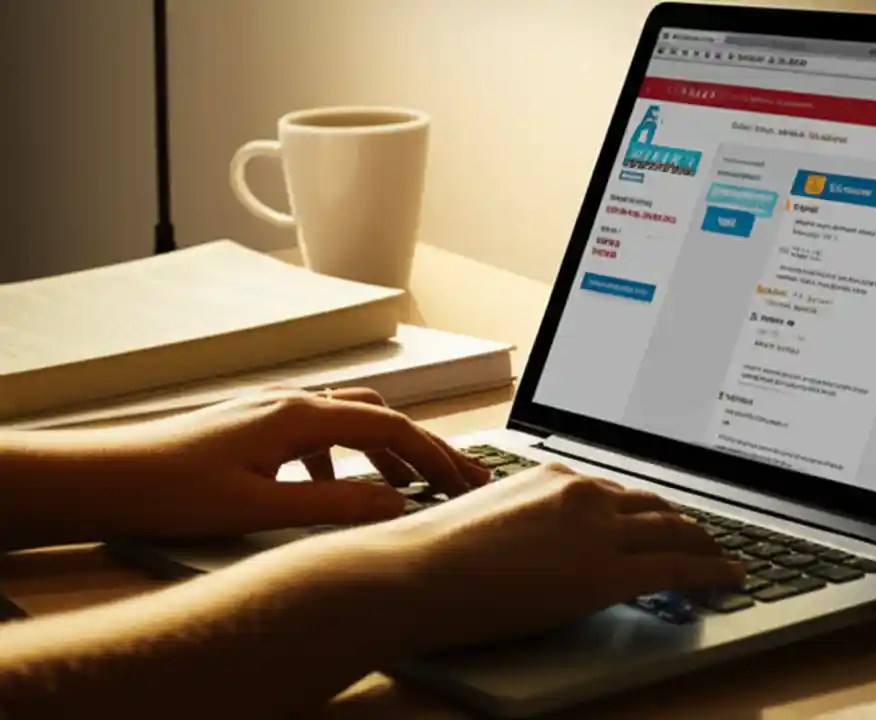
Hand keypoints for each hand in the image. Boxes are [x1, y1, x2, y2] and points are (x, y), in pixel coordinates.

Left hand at [27, 387, 489, 539]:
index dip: (434, 456)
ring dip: (388, 450)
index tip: (466, 479)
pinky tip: (338, 486)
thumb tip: (395, 504)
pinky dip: (345, 456)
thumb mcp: (261, 507)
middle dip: (423, 447)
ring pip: (351, 420)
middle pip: (379, 417)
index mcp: (300, 416)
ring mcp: (273, 411)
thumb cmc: (171, 490)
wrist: (103, 476)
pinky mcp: (256, 426)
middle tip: (459, 476)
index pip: (389, 430)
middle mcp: (292, 402)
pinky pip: (318, 432)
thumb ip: (334, 505)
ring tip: (413, 484)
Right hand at [361, 463, 745, 650]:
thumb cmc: (438, 554)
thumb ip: (538, 517)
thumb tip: (557, 540)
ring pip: (675, 530)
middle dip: (687, 522)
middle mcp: (584, 492)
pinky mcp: (604, 571)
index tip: (665, 519)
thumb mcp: (496, 515)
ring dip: (704, 544)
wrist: (415, 575)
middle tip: (706, 538)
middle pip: (657, 504)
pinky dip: (712, 570)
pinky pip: (677, 567)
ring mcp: (597, 529)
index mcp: (556, 476)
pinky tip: (728, 576)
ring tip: (722, 558)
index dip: (652, 509)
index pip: (622, 490)